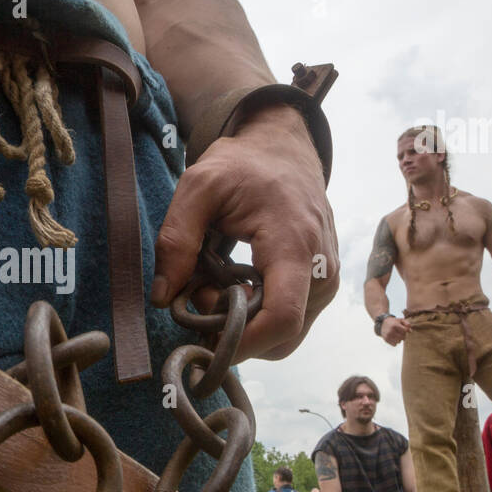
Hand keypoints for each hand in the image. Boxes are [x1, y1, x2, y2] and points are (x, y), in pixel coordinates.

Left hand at [151, 106, 338, 359]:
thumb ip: (175, 240)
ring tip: (218, 283)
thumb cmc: (243, 164)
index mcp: (294, 244)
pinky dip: (257, 315)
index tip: (204, 339)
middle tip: (203, 295)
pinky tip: (236, 284)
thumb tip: (163, 297)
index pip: (281, 319)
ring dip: (244, 325)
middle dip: (236, 333)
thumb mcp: (197, 187)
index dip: (242, 343)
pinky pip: (290, 320)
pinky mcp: (322, 283)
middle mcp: (322, 268)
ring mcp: (327, 278)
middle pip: (282, 337)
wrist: (284, 148)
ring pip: (285, 335)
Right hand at [380, 316, 410, 345]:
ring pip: (399, 342)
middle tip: (400, 332)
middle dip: (403, 335)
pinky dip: (395, 342)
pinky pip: (395, 345)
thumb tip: (410, 331)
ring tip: (397, 335)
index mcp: (395, 325)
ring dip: (399, 339)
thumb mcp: (401, 320)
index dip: (406, 330)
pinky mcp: (386, 340)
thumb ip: (407, 324)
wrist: (382, 324)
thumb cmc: (394, 322)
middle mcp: (391, 331)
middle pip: (403, 337)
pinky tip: (394, 338)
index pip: (405, 330)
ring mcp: (388, 336)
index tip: (404, 328)